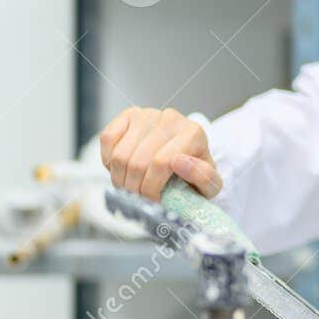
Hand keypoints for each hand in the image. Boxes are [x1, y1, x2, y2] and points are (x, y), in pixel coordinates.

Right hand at [99, 106, 222, 201]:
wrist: (187, 156)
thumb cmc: (197, 174)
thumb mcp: (210, 184)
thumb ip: (204, 177)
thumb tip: (179, 162)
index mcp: (193, 134)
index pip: (161, 163)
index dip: (151, 189)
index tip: (153, 203)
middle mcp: (170, 119)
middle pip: (138, 161)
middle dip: (135, 188)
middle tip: (139, 200)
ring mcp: (148, 114)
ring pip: (120, 154)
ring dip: (120, 179)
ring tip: (131, 189)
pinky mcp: (129, 115)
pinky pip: (107, 139)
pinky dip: (108, 161)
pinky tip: (121, 170)